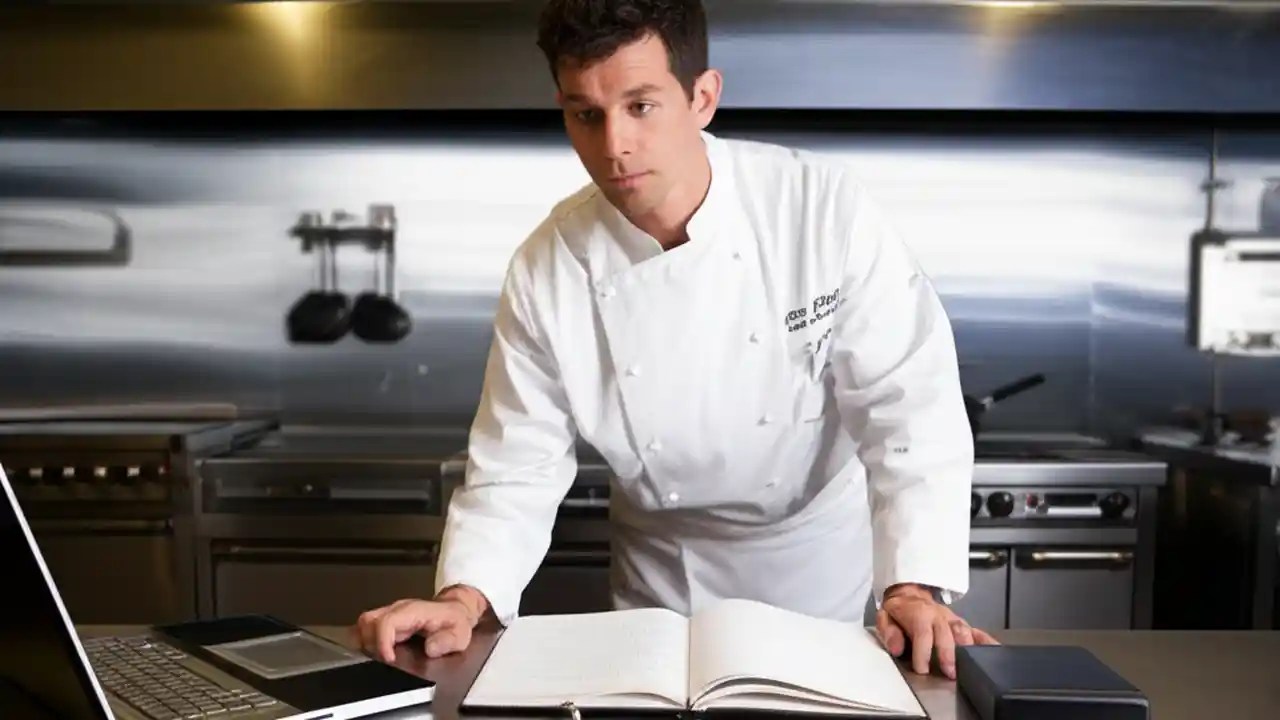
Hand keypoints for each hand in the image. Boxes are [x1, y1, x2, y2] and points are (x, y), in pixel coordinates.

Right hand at [352, 589, 485, 661]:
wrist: (456, 609)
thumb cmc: (455, 621)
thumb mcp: (459, 634)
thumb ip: (447, 641)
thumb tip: (430, 648)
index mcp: (414, 611)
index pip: (387, 622)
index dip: (382, 642)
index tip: (388, 659)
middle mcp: (398, 610)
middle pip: (368, 621)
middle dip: (370, 643)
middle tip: (381, 660)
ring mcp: (391, 613)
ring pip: (365, 623)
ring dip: (366, 642)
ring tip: (378, 657)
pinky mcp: (388, 619)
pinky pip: (368, 627)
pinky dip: (367, 640)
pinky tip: (376, 653)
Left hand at [874, 584, 998, 679]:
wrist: (910, 594)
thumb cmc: (899, 610)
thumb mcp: (884, 616)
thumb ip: (889, 632)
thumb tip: (896, 647)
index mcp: (918, 613)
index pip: (922, 633)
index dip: (922, 652)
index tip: (922, 669)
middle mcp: (938, 615)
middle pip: (945, 634)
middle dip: (948, 654)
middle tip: (950, 673)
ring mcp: (951, 619)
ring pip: (963, 631)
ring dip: (968, 648)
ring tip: (972, 665)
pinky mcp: (961, 624)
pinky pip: (976, 631)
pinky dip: (986, 640)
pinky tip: (994, 649)